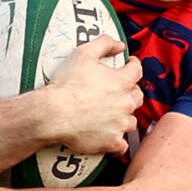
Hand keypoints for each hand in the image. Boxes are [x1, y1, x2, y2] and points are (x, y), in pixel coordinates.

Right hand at [42, 37, 142, 155]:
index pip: (137, 70)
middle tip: (120, 91)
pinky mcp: (111, 142)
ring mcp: (119, 124)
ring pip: (131, 121)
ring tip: (114, 116)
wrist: (54, 113)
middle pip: (137, 97)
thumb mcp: (83, 53)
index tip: (130, 65)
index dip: (133, 65)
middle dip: (131, 92)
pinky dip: (118, 143)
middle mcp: (125, 103)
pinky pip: (122, 146)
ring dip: (125, 118)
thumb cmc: (67, 84)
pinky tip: (113, 140)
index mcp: (122, 81)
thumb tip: (119, 45)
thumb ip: (104, 44)